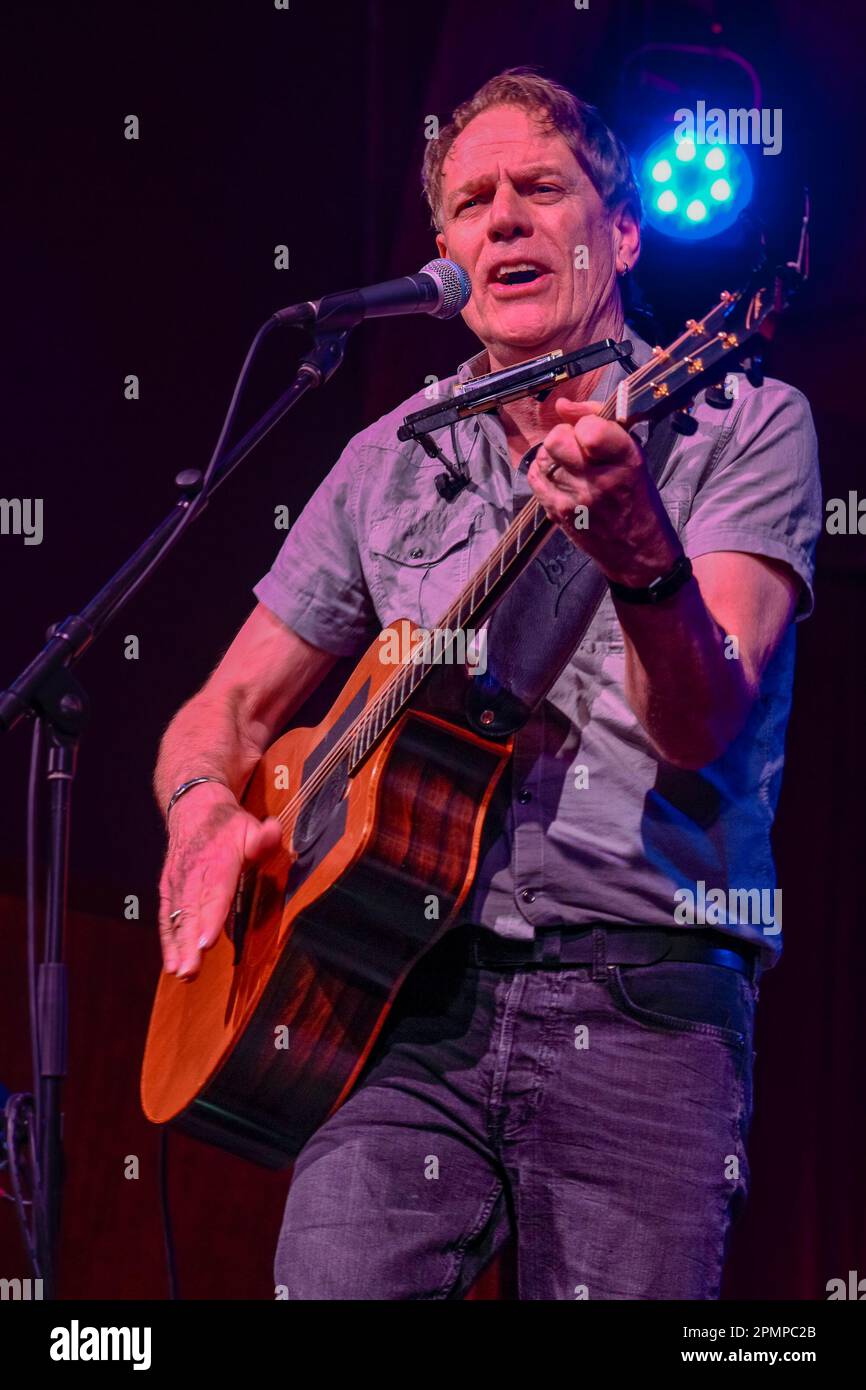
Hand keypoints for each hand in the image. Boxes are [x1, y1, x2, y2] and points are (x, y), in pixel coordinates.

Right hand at [157, 781, 281, 980]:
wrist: (194, 809)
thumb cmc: (227, 826)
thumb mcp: (250, 826)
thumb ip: (263, 837)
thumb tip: (273, 832)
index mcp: (217, 861)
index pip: (214, 893)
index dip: (210, 918)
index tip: (207, 942)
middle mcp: (193, 874)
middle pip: (191, 912)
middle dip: (190, 943)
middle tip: (191, 969)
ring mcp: (178, 883)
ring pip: (176, 918)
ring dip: (177, 947)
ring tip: (182, 972)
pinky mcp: (168, 889)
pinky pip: (166, 918)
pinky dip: (167, 941)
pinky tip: (171, 964)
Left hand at [527, 398, 680, 586]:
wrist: (637, 550)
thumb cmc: (637, 497)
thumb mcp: (633, 454)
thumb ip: (599, 423)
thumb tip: (561, 405)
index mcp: (625, 459)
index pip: (588, 427)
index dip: (585, 425)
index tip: (593, 435)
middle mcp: (599, 479)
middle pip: (558, 440)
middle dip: (564, 436)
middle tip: (575, 446)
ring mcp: (575, 498)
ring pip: (544, 457)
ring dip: (553, 455)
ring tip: (568, 463)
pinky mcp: (558, 512)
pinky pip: (535, 478)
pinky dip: (542, 472)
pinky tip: (558, 476)